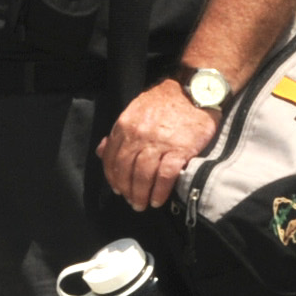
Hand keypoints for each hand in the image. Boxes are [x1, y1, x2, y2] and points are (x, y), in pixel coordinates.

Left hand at [97, 79, 216, 210]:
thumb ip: (118, 133)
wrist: (194, 90)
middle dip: (126, 189)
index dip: (112, 176)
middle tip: (131, 202)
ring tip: (143, 204)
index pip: (112, 157)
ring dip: (141, 194)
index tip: (117, 189)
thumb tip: (102, 151)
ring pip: (143, 175)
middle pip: (126, 169)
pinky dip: (160, 191)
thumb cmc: (165, 101)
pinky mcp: (179, 150)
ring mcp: (158, 143)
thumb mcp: (135, 111)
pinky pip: (165, 176)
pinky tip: (158, 200)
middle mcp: (138, 135)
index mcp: (125, 125)